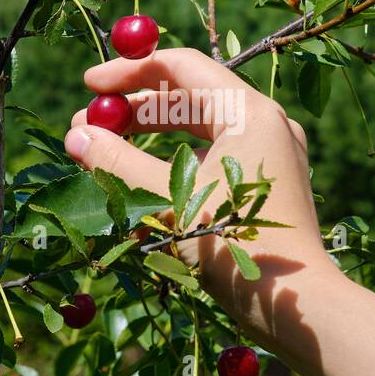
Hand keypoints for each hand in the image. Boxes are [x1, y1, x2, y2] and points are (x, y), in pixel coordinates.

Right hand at [64, 48, 339, 346]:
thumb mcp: (168, 201)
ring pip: (200, 130)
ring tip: (104, 152)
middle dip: (134, 110)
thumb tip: (76, 135)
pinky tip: (141, 179)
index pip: (181, 67)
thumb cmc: (234, 247)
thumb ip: (118, 162)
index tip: (88, 86)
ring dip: (150, 137)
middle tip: (86, 128)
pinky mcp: (267, 184)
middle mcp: (265, 122)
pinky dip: (175, 161)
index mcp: (249, 111)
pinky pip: (214, 157)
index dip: (129, 73)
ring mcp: (270, 153)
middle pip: (189, 96)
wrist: (299, 308)